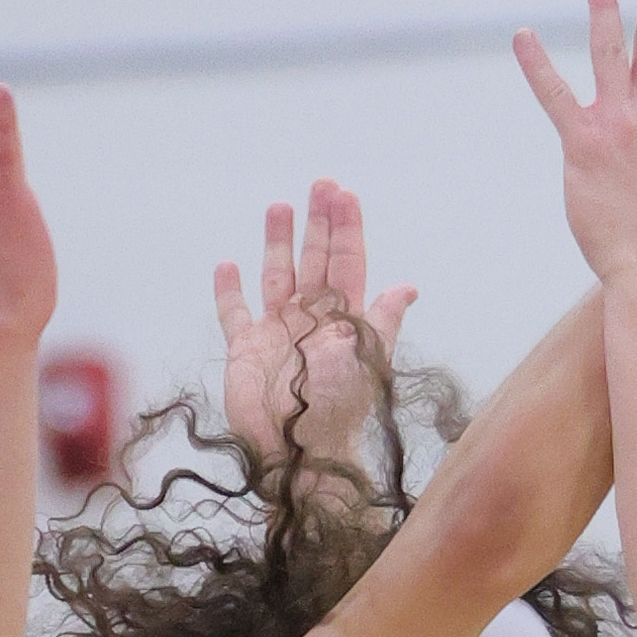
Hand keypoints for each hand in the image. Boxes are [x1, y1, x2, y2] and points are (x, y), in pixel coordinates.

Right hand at [213, 181, 415, 468]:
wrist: (297, 452)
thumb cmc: (336, 411)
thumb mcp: (367, 360)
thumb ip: (382, 321)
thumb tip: (408, 286)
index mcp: (343, 319)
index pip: (348, 263)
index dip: (347, 228)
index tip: (344, 194)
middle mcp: (310, 320)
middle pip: (315, 260)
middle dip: (319, 223)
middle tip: (320, 184)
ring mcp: (277, 333)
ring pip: (276, 277)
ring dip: (278, 243)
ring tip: (278, 207)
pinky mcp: (245, 351)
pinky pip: (234, 314)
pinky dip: (229, 292)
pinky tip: (228, 266)